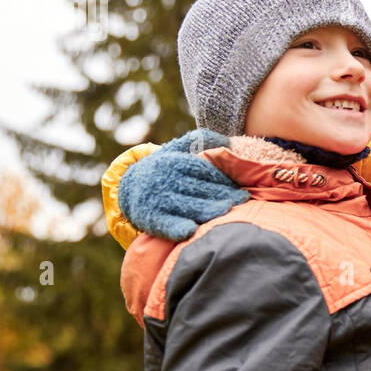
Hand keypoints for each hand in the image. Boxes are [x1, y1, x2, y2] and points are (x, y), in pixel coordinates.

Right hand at [117, 128, 247, 240]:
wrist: (128, 188)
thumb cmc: (162, 170)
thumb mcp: (174, 150)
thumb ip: (197, 140)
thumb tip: (226, 139)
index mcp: (174, 162)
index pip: (204, 170)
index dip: (225, 178)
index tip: (243, 185)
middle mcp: (165, 179)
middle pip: (199, 188)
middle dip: (223, 193)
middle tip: (243, 199)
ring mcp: (158, 199)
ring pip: (187, 205)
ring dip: (208, 209)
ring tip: (226, 210)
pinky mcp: (151, 218)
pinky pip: (166, 224)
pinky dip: (178, 228)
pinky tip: (191, 230)